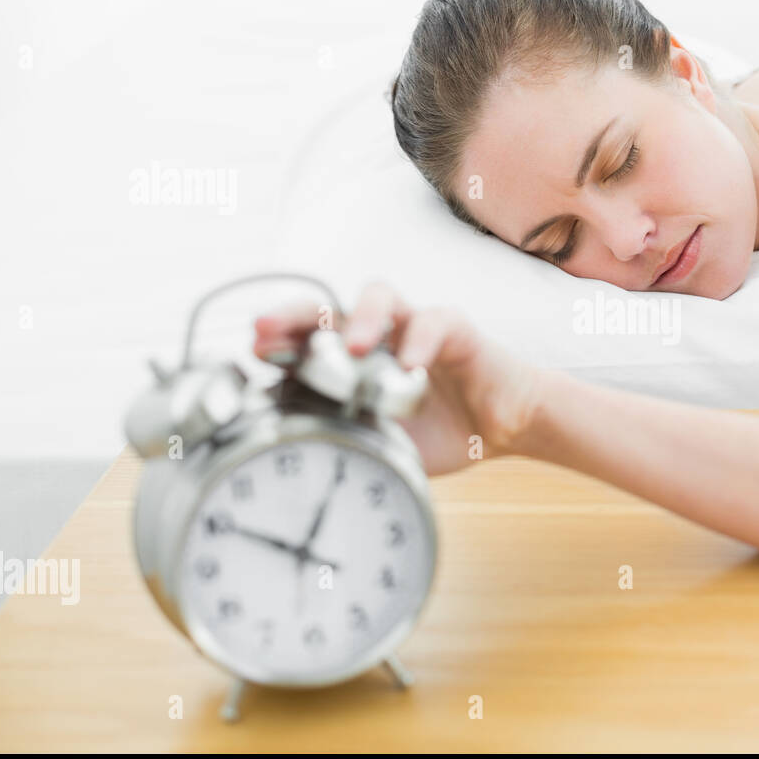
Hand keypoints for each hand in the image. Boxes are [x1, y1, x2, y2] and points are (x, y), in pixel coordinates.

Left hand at [252, 281, 541, 474]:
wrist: (506, 427)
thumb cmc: (444, 431)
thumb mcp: (384, 444)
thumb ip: (347, 440)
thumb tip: (300, 461)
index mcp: (357, 360)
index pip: (308, 338)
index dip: (279, 340)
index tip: (253, 354)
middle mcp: (381, 335)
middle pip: (330, 307)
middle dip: (295, 315)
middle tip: (267, 330)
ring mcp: (415, 327)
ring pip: (381, 297)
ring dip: (360, 317)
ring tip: (351, 346)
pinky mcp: (455, 330)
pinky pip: (434, 324)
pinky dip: (419, 341)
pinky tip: (411, 366)